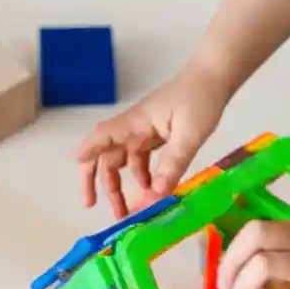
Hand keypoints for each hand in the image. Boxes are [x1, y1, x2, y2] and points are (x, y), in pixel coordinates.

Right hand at [74, 64, 231, 218]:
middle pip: (106, 155)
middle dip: (98, 181)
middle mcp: (134, 128)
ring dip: (120, 185)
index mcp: (136, 123)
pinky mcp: (157, 137)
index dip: (86, 152)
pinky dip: (143, 178)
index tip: (75, 168)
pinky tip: (151, 192)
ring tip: (126, 211)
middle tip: (92, 206)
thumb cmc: (200, 99)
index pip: (102, 136)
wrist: (214, 77)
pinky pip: (142, 161)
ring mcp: (145, 133)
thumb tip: (155, 195)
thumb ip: (172, 165)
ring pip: (123, 162)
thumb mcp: (189, 136)